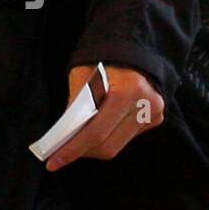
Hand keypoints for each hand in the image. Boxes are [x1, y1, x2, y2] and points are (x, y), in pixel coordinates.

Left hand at [46, 64, 164, 170]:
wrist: (132, 47)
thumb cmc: (102, 59)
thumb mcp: (83, 75)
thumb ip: (76, 105)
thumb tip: (65, 136)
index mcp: (128, 90)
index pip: (96, 131)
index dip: (73, 149)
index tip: (53, 162)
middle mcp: (145, 105)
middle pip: (108, 145)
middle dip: (81, 151)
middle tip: (59, 156)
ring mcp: (154, 114)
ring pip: (117, 145)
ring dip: (93, 147)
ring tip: (73, 145)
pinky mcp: (155, 119)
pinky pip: (125, 137)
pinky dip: (107, 137)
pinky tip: (93, 133)